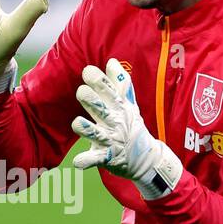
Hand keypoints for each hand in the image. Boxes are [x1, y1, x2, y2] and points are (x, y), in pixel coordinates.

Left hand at [72, 58, 183, 199]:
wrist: (146, 158)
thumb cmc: (131, 126)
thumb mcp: (129, 104)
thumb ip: (119, 83)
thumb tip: (111, 61)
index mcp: (119, 108)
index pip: (110, 91)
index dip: (99, 81)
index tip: (88, 71)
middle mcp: (115, 122)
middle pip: (102, 109)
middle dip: (92, 101)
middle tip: (81, 91)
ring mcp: (111, 140)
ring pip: (97, 134)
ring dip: (87, 129)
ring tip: (77, 123)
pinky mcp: (107, 158)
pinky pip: (95, 159)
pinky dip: (87, 161)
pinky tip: (78, 163)